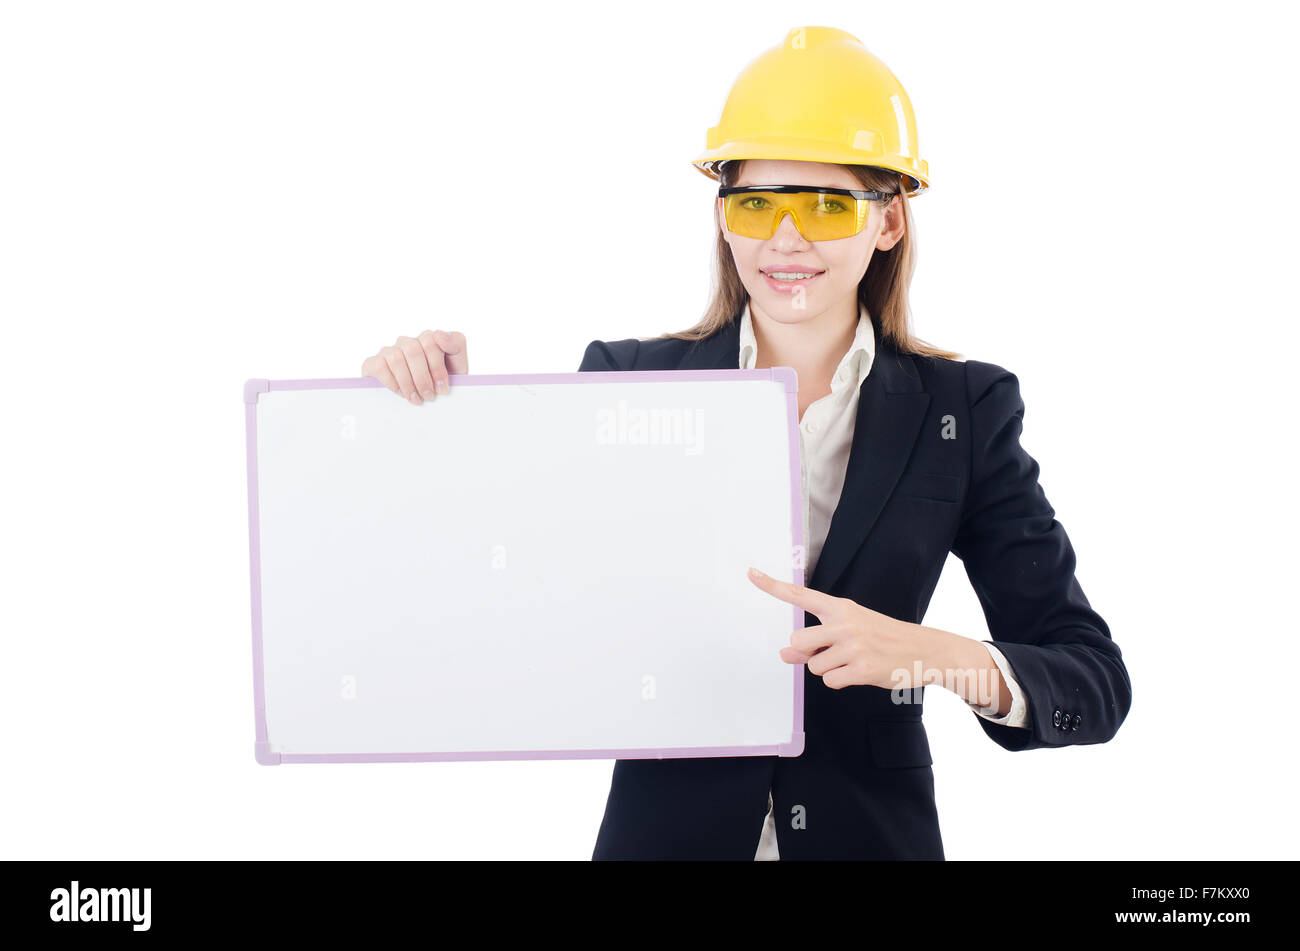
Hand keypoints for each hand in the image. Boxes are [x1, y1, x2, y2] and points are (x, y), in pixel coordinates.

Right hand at [361, 330, 467, 404]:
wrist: (423, 402)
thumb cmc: (440, 384)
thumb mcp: (457, 367)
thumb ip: (456, 346)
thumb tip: (439, 334)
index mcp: (430, 339)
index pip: (431, 340)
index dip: (437, 367)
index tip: (442, 388)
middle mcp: (410, 341)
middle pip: (413, 349)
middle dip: (422, 377)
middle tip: (429, 396)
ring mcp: (391, 350)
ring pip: (396, 358)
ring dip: (408, 382)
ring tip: (416, 399)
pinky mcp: (375, 362)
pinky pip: (380, 366)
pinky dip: (392, 383)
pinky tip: (401, 393)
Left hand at [746, 566, 936, 690]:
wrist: (923, 650)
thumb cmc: (880, 638)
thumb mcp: (849, 630)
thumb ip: (814, 642)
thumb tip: (784, 653)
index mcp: (840, 607)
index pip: (800, 595)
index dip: (772, 586)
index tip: (750, 573)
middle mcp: (845, 623)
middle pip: (798, 640)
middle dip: (808, 651)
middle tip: (832, 651)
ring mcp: (854, 646)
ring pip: (813, 666)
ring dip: (828, 669)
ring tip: (853, 661)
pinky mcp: (862, 669)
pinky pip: (830, 681)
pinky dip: (840, 681)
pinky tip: (860, 672)